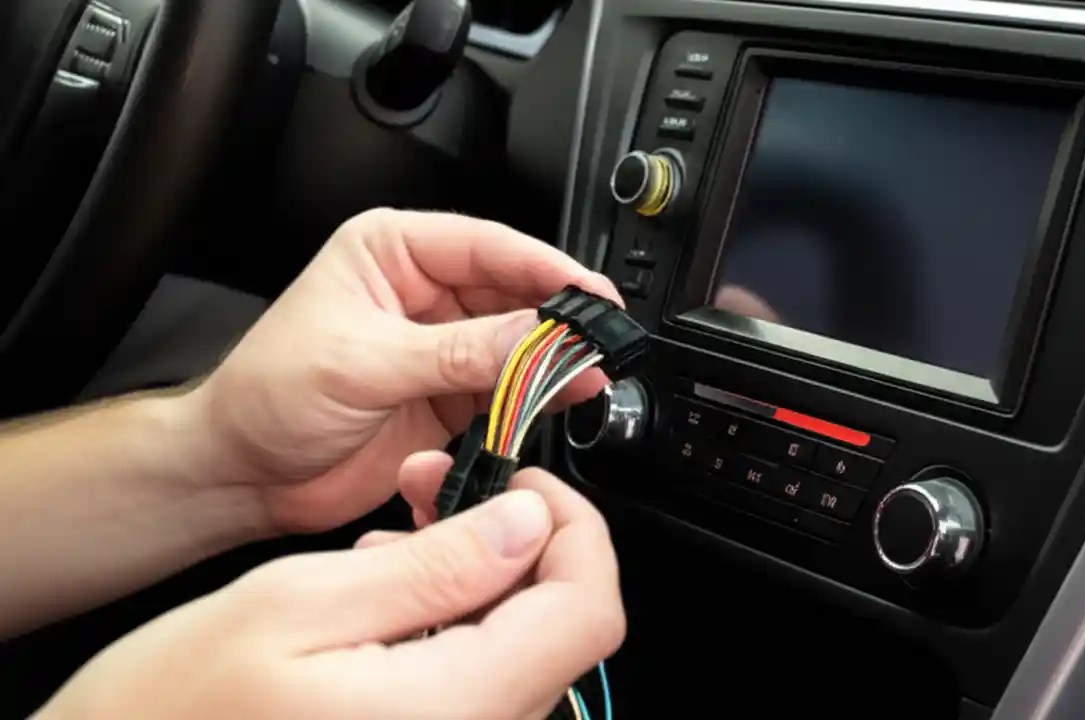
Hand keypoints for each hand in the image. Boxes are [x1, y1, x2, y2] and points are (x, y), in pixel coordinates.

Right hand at [38, 470, 625, 719]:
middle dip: (515, 542)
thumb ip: (433, 565)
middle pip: (559, 628)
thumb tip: (527, 523)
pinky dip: (450, 625)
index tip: (527, 483)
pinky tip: (384, 601)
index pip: (586, 610)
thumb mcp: (296, 605)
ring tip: (393, 544)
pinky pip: (476, 682)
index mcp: (455, 710)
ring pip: (519, 649)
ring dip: (475, 580)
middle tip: (439, 494)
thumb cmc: (170, 714)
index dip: (576, 529)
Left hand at [188, 209, 620, 535]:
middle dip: (556, 318)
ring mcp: (440, 347)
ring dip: (554, 359)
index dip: (543, 267)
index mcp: (391, 253)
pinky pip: (509, 388)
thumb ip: (456, 352)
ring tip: (588, 374)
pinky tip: (563, 399)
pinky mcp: (450, 397)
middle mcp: (422, 294)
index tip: (586, 293)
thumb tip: (533, 337)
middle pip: (512, 292)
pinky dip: (538, 396)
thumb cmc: (267, 397)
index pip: (485, 246)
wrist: (240, 476)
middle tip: (596, 341)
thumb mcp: (363, 363)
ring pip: (518, 342)